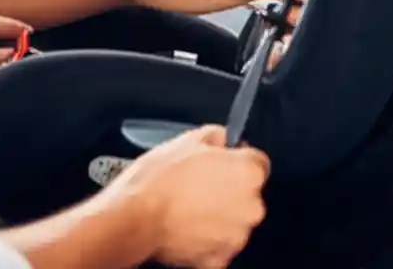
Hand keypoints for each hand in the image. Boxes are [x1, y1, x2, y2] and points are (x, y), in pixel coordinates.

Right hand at [108, 125, 270, 268]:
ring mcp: (237, 236)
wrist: (135, 216)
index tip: (222, 162)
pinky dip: (204, 240)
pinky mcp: (219, 258)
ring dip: (216, 216)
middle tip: (197, 185)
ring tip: (186, 208)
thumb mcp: (187, 139)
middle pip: (246, 195)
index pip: (257, 162)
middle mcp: (251, 206)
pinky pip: (217, 246)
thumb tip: (222, 139)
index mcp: (248, 173)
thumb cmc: (158, 179)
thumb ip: (216, 136)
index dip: (236, 160)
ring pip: (232, 222)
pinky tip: (184, 227)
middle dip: (227, 190)